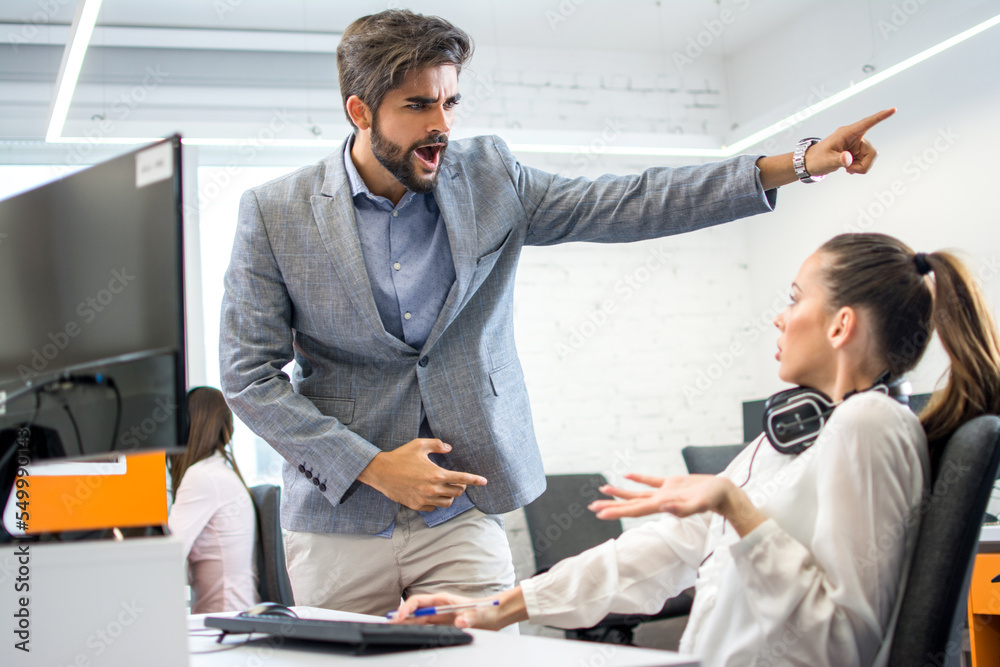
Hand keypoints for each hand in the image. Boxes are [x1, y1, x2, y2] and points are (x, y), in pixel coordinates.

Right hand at [357, 438, 486, 510]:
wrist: (381, 472)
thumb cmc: (400, 457)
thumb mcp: (419, 445)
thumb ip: (437, 444)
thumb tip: (449, 448)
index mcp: (436, 474)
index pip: (462, 478)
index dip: (475, 480)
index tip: (484, 481)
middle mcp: (432, 489)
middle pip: (457, 492)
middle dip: (460, 486)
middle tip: (456, 480)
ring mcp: (424, 499)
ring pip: (447, 502)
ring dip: (449, 496)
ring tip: (445, 488)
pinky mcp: (416, 506)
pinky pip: (433, 508)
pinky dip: (436, 502)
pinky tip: (431, 494)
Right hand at [390, 592, 508, 630]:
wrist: (493, 615)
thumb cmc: (485, 610)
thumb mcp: (478, 615)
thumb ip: (469, 618)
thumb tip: (460, 622)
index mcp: (442, 600)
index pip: (418, 602)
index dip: (406, 608)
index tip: (398, 616)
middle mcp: (438, 607)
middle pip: (414, 611)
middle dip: (400, 617)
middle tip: (388, 625)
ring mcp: (439, 616)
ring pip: (417, 619)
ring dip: (405, 624)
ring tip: (392, 629)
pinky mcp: (442, 624)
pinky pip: (424, 627)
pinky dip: (413, 629)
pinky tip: (407, 634)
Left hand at [589, 473, 733, 518]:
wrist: (725, 493)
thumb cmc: (714, 499)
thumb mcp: (699, 503)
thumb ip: (683, 508)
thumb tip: (664, 509)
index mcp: (662, 505)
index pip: (634, 510)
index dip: (616, 511)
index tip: (600, 513)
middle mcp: (660, 501)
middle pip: (631, 504)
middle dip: (611, 505)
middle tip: (592, 507)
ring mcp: (664, 492)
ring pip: (637, 493)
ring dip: (620, 492)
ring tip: (603, 489)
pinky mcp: (672, 484)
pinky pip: (651, 481)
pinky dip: (639, 478)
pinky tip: (627, 475)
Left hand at [756, 108, 895, 188]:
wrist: (811, 163)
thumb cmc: (816, 159)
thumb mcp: (826, 161)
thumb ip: (839, 160)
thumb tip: (848, 159)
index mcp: (846, 133)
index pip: (866, 123)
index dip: (880, 117)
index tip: (892, 110)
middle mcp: (854, 136)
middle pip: (871, 151)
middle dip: (863, 165)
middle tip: (849, 171)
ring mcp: (857, 144)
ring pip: (870, 158)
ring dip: (860, 167)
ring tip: (847, 169)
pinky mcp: (857, 151)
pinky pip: (866, 161)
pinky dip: (859, 168)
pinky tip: (849, 168)